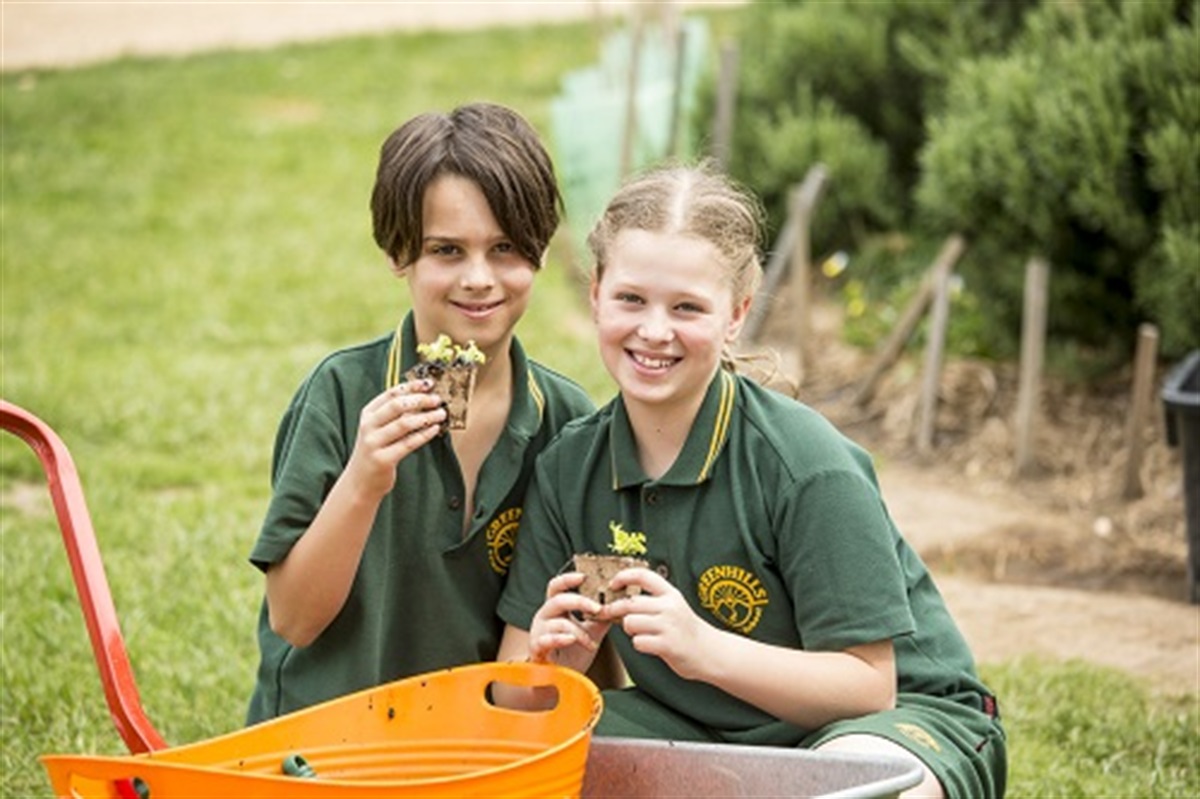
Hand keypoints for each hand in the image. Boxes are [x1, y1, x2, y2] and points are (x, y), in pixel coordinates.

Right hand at [346, 379, 445, 497]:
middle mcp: (368, 426)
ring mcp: (374, 443)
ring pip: (404, 424)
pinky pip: (408, 443)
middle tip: (437, 399)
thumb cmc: (375, 452)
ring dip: (426, 417)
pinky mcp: (383, 460)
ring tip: (441, 414)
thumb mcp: (379, 429)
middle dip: (420, 400)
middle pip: (398, 405)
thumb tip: (422, 399)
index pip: (391, 393)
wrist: (360, 482)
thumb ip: (395, 415)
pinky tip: (435, 429)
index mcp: (368, 414)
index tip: (428, 384)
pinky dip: (424, 434)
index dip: (411, 386)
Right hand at [528, 572, 610, 672]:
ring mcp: (539, 633)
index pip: (557, 587)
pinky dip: (560, 639)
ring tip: (591, 643)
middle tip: (598, 608)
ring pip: (557, 622)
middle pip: (558, 599)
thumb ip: (601, 619)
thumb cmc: (572, 655)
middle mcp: (544, 617)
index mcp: (556, 609)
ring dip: (578, 631)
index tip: (584, 576)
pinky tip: (571, 640)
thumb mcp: (591, 632)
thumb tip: (620, 606)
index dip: (568, 579)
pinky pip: (546, 640)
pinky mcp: (536, 649)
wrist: (558, 682)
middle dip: (580, 601)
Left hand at [600, 567, 715, 680]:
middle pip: (630, 602)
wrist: (710, 652)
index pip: (643, 576)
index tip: (613, 584)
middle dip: (615, 609)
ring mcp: (669, 625)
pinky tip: (650, 645)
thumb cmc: (686, 630)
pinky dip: (639, 644)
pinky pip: (638, 642)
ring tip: (641, 633)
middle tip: (609, 613)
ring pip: (630, 622)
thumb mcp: (675, 607)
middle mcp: (670, 607)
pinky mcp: (667, 644)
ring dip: (630, 629)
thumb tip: (622, 600)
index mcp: (671, 594)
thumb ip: (653, 601)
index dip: (624, 576)